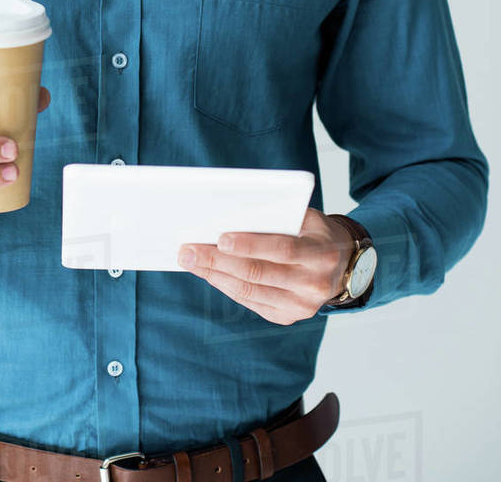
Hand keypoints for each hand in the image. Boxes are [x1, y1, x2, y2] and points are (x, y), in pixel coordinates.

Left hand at [177, 206, 353, 324]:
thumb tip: (230, 216)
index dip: (250, 244)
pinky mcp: (288, 317)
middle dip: (218, 261)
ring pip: (250, 291)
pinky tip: (210, 273)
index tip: (219, 238)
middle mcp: (313, 284)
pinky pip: (251, 302)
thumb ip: (277, 217)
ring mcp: (301, 306)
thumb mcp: (307, 218)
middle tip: (187, 251)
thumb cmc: (316, 234)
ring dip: (215, 275)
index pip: (281, 249)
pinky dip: (226, 286)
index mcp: (321, 254)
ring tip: (190, 261)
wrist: (344, 268)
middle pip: (258, 273)